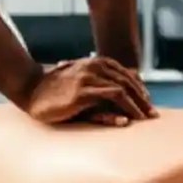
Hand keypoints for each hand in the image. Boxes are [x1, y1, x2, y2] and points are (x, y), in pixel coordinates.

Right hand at [24, 56, 157, 124]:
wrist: (31, 90)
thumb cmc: (55, 90)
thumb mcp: (80, 83)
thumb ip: (99, 86)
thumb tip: (120, 101)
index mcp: (96, 62)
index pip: (126, 74)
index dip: (139, 89)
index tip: (147, 102)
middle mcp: (95, 66)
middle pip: (128, 81)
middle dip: (142, 98)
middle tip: (152, 114)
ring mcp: (89, 78)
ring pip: (122, 89)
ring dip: (137, 105)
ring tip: (145, 118)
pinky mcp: (82, 92)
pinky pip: (109, 98)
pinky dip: (122, 108)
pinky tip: (128, 120)